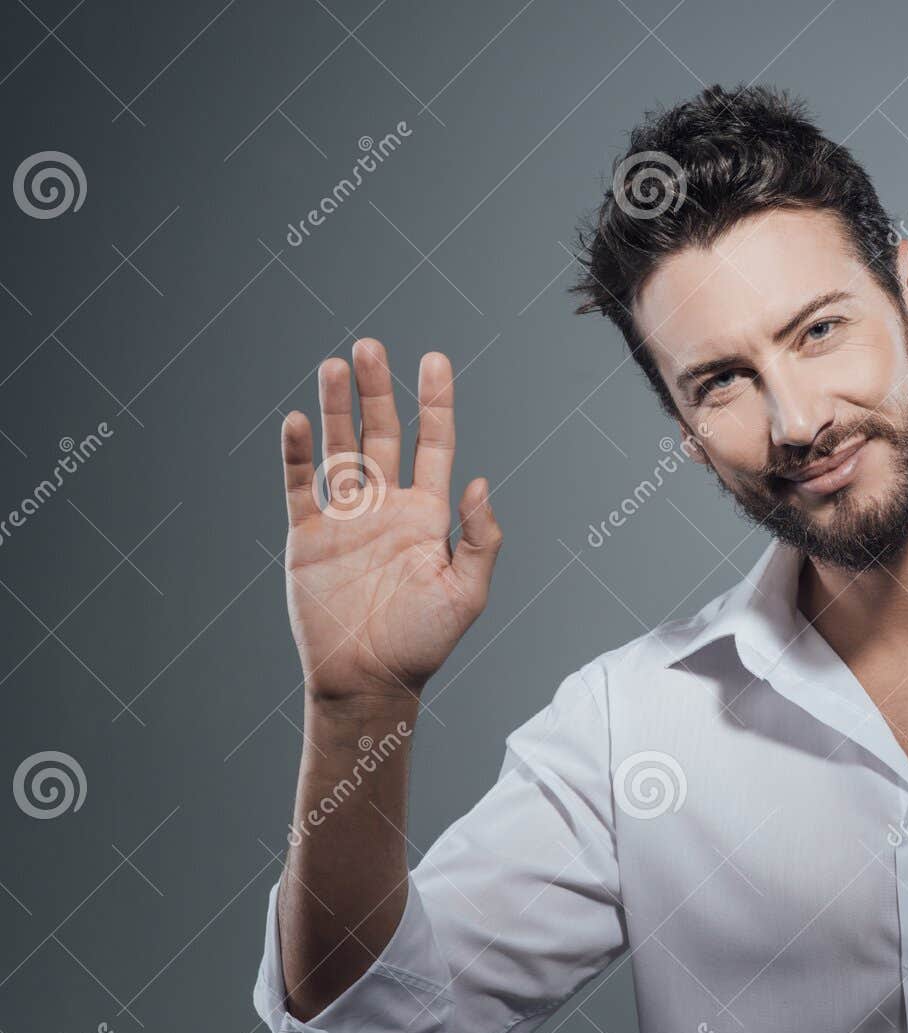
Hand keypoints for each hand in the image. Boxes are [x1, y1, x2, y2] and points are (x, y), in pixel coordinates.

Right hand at [280, 339, 502, 704]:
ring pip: (340, 450)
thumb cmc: (423, 643)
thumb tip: (479, 482)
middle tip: (370, 347)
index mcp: (427, 515)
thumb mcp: (466, 593)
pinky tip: (299, 422)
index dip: (434, 402)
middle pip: (381, 434)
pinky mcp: (308, 537)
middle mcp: (386, 508)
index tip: (433, 360)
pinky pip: (300, 486)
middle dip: (377, 391)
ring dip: (337, 409)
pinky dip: (298, 454)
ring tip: (334, 366)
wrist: (369, 681)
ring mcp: (345, 519)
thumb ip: (479, 539)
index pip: (433, 444)